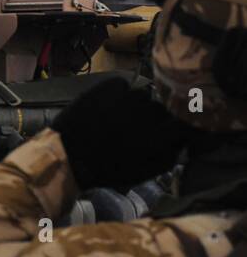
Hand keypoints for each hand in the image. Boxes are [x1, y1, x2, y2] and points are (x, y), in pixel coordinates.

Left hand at [52, 77, 187, 191]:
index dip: (184, 123)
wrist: (70, 155)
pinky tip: (107, 107)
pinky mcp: (108, 86)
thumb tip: (185, 140)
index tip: (179, 126)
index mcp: (159, 137)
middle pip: (162, 108)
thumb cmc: (109, 168)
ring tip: (119, 118)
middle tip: (138, 128)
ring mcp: (126, 97)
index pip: (187, 122)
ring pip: (143, 95)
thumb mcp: (147, 171)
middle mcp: (146, 114)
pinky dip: (118, 94)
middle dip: (155, 117)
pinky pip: (122, 85)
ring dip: (136, 105)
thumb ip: (171, 154)